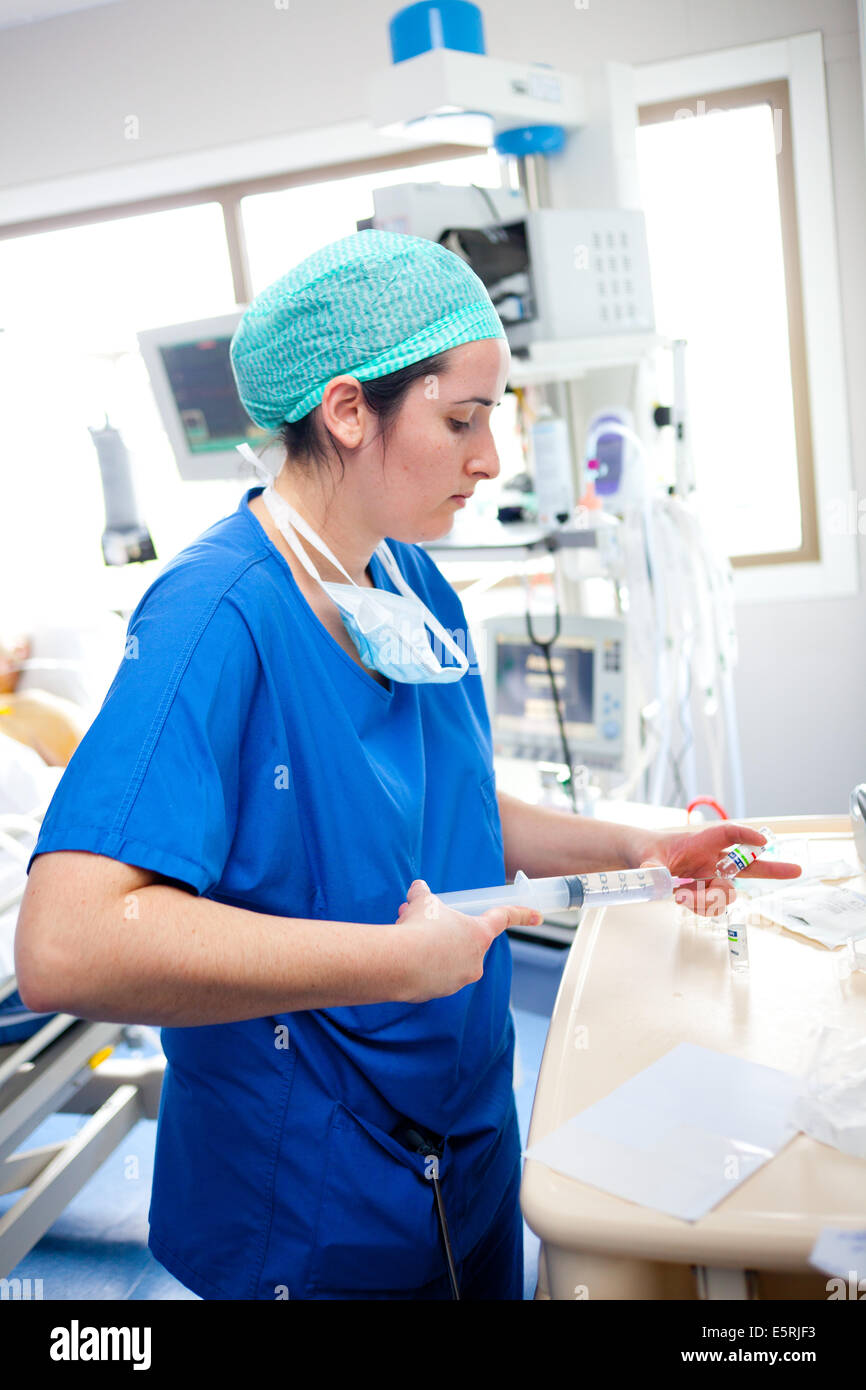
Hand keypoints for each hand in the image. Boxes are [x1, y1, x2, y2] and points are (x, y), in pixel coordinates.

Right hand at [394, 879, 541, 1001]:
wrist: (399, 962)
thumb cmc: (419, 929)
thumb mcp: (422, 902)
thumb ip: (423, 893)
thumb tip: (417, 888)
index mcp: (478, 934)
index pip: (503, 918)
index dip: (521, 914)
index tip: (539, 916)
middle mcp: (474, 960)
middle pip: (464, 940)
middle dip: (442, 929)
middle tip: (420, 918)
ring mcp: (458, 979)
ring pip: (446, 958)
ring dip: (430, 947)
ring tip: (407, 937)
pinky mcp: (439, 992)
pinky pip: (433, 974)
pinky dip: (421, 965)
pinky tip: (404, 957)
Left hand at [637, 824, 800, 917]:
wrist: (640, 861)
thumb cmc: (648, 851)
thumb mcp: (647, 859)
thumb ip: (653, 869)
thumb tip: (653, 877)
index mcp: (700, 841)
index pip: (728, 834)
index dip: (747, 836)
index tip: (763, 840)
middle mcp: (711, 859)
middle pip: (748, 864)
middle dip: (772, 869)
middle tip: (796, 871)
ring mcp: (711, 877)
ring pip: (727, 893)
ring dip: (709, 900)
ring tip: (681, 897)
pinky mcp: (705, 893)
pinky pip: (714, 906)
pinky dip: (701, 908)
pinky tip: (683, 901)